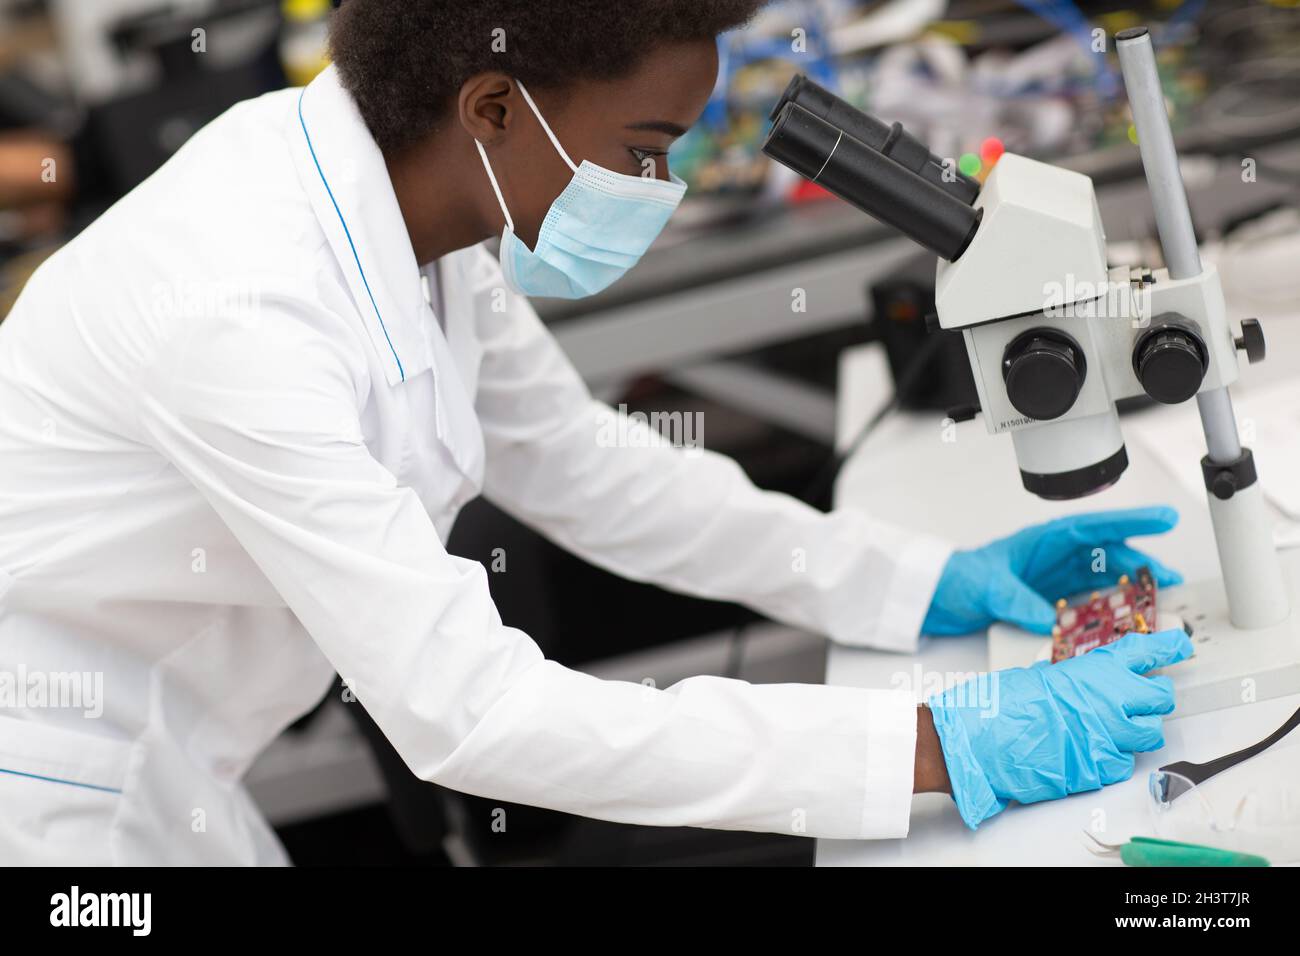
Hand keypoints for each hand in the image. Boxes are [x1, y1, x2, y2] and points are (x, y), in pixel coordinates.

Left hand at [921, 505, 1182, 635]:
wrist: (934, 596)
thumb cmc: (956, 578)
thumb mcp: (988, 587)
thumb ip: (1019, 602)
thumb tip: (1050, 622)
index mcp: (1043, 541)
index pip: (1096, 527)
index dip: (1132, 522)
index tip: (1165, 519)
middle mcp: (1054, 557)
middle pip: (1108, 555)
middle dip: (1141, 564)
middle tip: (1171, 579)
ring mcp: (1053, 580)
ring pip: (1103, 580)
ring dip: (1129, 589)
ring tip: (1157, 601)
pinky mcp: (1048, 601)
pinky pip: (1087, 603)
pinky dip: (1106, 611)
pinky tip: (1124, 622)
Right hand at [927, 628, 1193, 827]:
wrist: (987, 738)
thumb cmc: (1006, 703)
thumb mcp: (1043, 675)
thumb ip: (1078, 679)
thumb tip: (1095, 683)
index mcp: (1097, 669)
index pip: (1147, 651)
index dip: (1168, 646)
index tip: (1180, 645)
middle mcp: (1113, 699)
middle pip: (1162, 697)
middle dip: (1153, 699)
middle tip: (1138, 702)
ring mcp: (1112, 734)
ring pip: (1150, 735)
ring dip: (1135, 732)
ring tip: (1109, 731)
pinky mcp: (1103, 766)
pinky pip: (1124, 763)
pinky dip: (1112, 759)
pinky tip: (1091, 752)